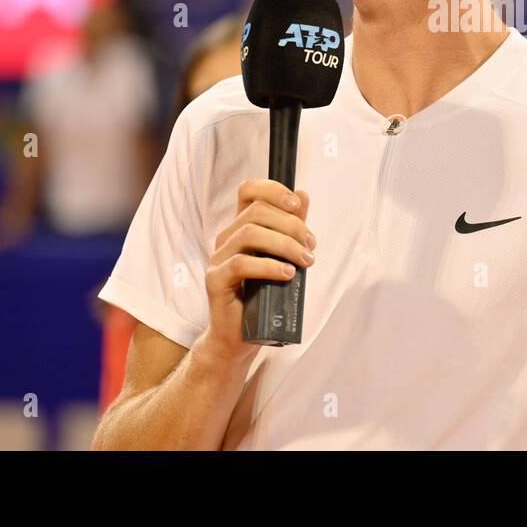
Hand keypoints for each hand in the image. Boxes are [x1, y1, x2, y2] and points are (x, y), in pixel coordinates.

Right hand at [200, 180, 315, 366]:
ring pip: (250, 234)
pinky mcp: (215, 280)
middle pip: (256, 212)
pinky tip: (287, 274)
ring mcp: (218, 258)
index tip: (297, 205)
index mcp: (241, 227)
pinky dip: (269, 266)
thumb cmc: (265, 296)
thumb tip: (303, 194)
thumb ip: (291, 226)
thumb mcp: (284, 256)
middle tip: (311, 245)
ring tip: (305, 261)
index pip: (248, 191)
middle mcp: (227, 238)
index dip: (272, 189)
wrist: (241, 337)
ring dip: (285, 244)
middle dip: (291, 225)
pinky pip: (241, 264)